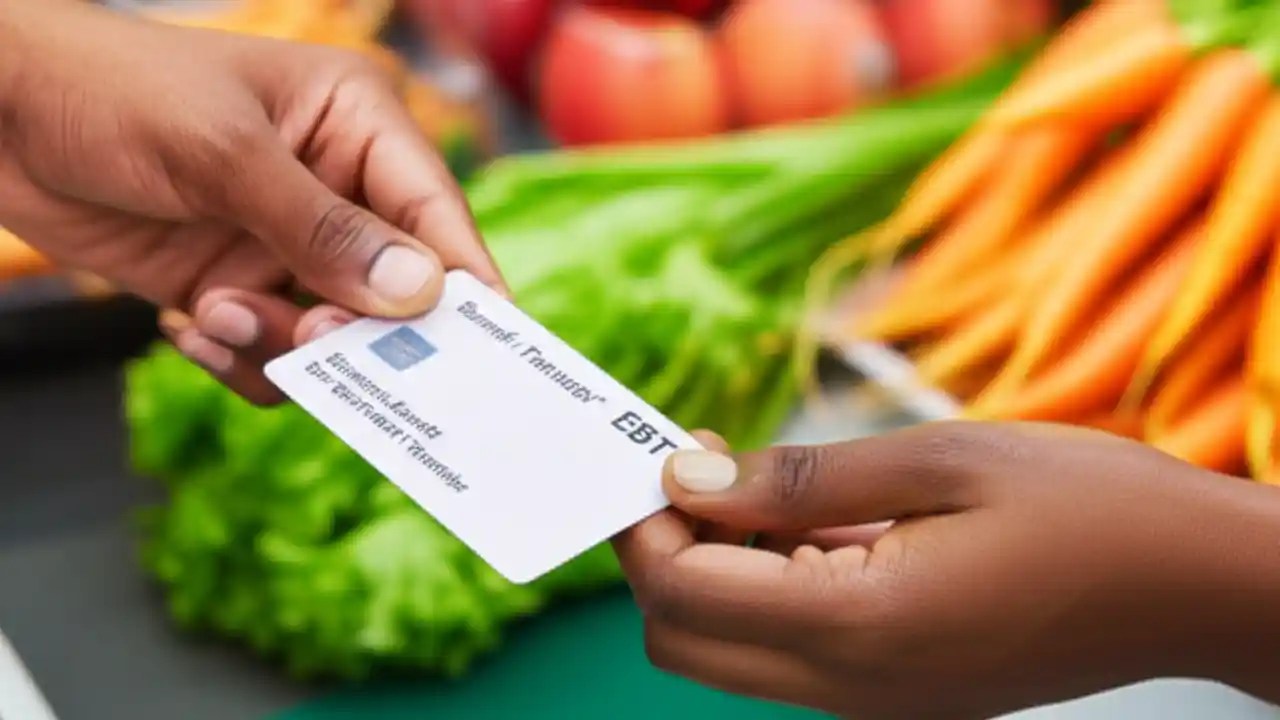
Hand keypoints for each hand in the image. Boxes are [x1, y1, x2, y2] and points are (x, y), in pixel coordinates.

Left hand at [0, 1, 502, 402]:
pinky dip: (239, 358)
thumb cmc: (110, 92)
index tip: (488, 353)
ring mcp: (285, 244)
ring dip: (280, 346)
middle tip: (311, 341)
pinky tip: (190, 325)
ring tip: (218, 315)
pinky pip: (274, 355)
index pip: (435, 215)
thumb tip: (419, 294)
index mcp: (356, 126)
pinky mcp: (238, 287)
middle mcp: (335, 189)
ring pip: (334, 338)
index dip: (465, 284)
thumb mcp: (224, 153)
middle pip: (394, 290)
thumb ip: (324, 229)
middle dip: (355, 329)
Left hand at [615, 422, 1279, 718]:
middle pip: (683, 640)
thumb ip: (798, 481)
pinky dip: (767, 587)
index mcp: (857, 627)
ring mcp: (873, 700)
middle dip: (665, 552)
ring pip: (729, 649)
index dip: (645, 521)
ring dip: (715, 568)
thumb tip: (688, 479)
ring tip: (756, 482)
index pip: (681, 592)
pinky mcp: (895, 689)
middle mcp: (852, 687)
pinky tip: (808, 522)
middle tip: (701, 468)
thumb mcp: (937, 460)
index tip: (655, 452)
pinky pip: (790, 649)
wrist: (1197, 585)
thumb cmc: (1089, 508)